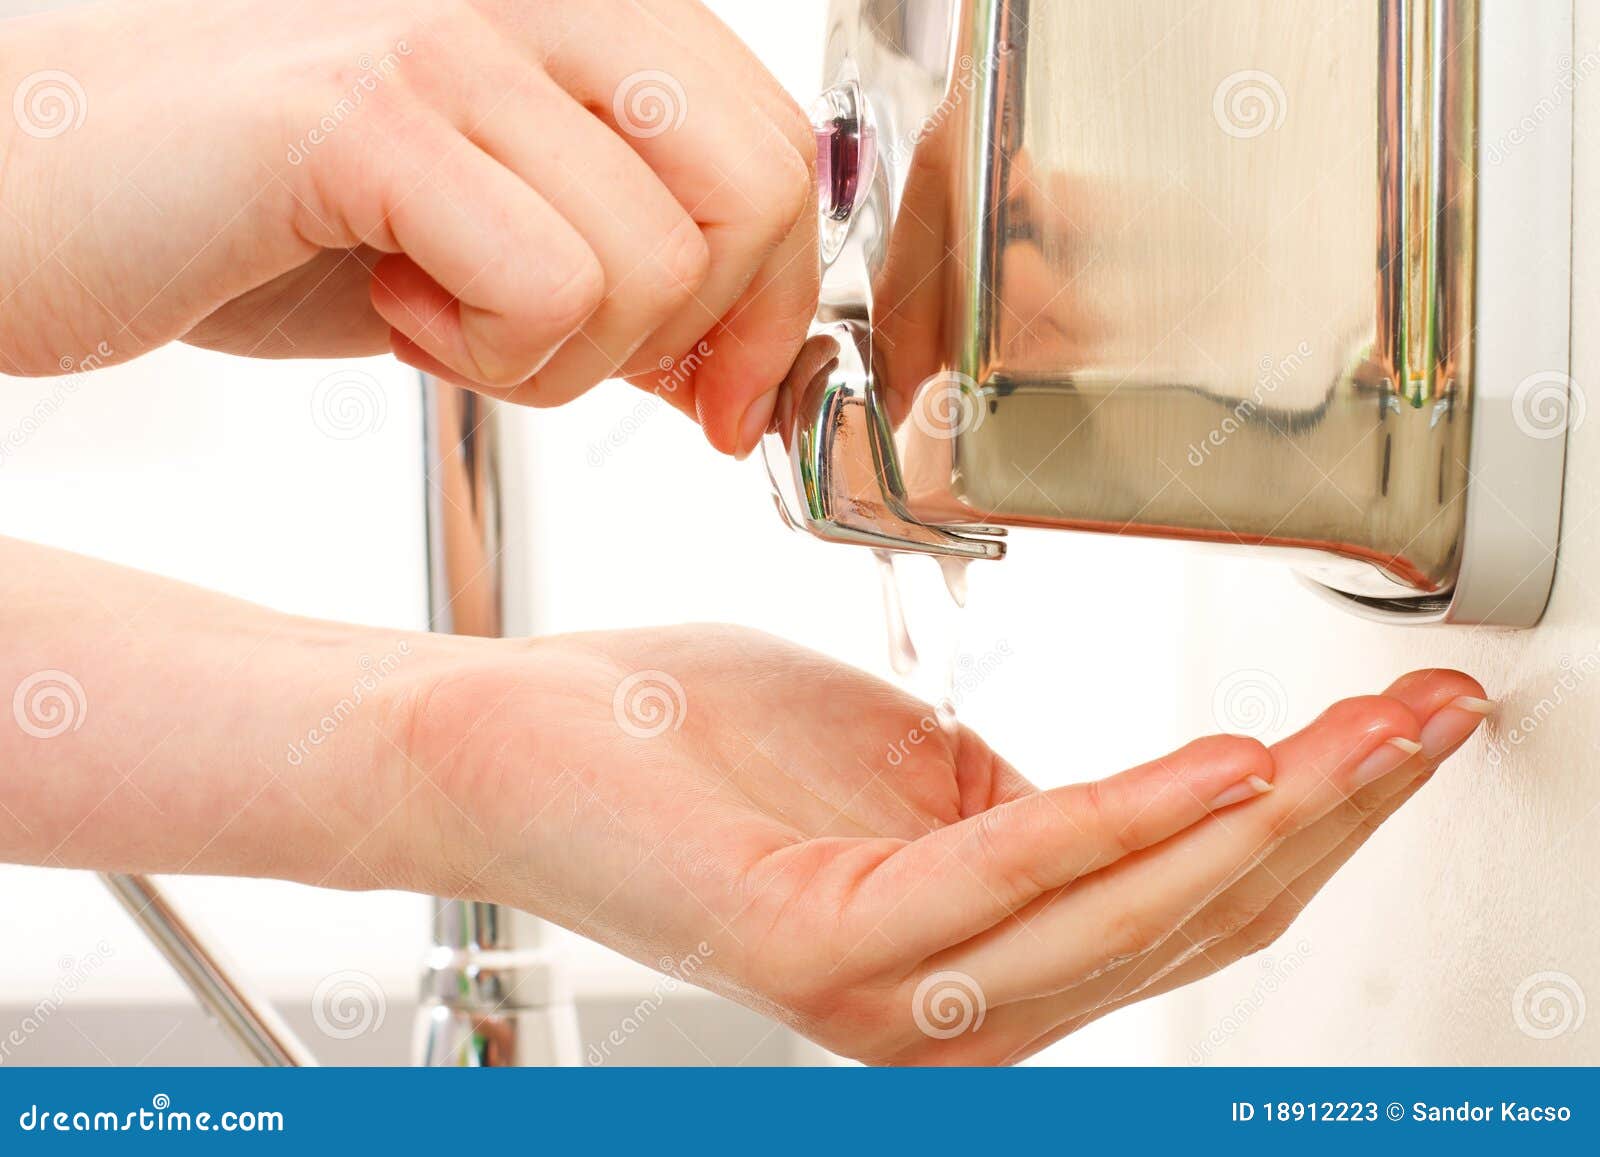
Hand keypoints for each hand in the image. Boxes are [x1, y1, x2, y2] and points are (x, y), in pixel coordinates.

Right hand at [0, 0, 816, 453]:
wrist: (48, 199)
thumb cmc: (261, 219)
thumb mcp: (488, 245)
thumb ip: (626, 280)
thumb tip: (742, 359)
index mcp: (580, 9)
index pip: (778, 150)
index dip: (778, 301)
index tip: (720, 398)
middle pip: (755, 190)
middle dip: (695, 333)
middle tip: (574, 364)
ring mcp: (451, 33)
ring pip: (653, 267)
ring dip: (557, 358)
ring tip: (438, 318)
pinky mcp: (367, 113)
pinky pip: (547, 290)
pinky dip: (485, 354)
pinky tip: (392, 306)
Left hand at [394, 624, 1489, 1064]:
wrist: (522, 744)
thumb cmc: (700, 745)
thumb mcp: (907, 770)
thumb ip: (1028, 810)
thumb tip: (1142, 801)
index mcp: (975, 958)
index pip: (1188, 907)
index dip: (1316, 824)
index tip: (1403, 731)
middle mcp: (947, 1005)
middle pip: (1187, 922)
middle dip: (1332, 820)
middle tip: (1429, 723)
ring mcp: (888, 992)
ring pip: (1123, 914)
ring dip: (1264, 819)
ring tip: (1358, 737)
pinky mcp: (823, 944)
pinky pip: (1007, 879)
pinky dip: (1123, 821)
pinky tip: (1215, 766)